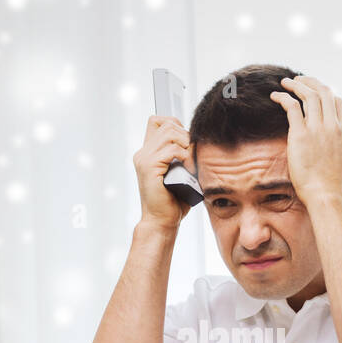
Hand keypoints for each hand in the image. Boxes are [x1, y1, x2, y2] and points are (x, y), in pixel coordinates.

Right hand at [133, 115, 195, 231]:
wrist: (162, 221)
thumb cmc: (173, 201)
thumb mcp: (179, 173)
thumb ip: (182, 155)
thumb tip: (199, 139)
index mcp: (147, 153)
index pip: (158, 121)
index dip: (176, 125)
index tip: (187, 144)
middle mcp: (142, 153)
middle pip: (167, 124)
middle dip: (185, 135)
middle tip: (192, 156)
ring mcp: (144, 159)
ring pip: (170, 132)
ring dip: (186, 144)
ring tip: (191, 162)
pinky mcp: (149, 167)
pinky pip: (172, 149)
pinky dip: (185, 156)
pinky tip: (188, 169)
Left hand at [268, 75, 341, 204]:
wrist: (327, 195)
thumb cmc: (337, 186)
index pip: (337, 102)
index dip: (325, 93)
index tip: (315, 92)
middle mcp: (334, 125)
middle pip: (323, 93)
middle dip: (311, 82)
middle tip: (299, 80)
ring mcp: (318, 128)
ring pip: (308, 95)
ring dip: (296, 85)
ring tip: (286, 82)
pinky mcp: (301, 134)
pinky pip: (292, 106)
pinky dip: (283, 97)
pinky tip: (276, 95)